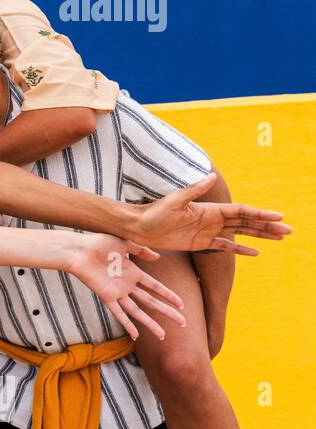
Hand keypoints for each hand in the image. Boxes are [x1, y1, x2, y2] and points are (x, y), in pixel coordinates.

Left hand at [65, 234, 185, 340]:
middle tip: (182, 322)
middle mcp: (127, 285)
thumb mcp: (124, 242)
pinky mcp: (106, 297)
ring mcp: (117, 292)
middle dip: (167, 312)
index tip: (182, 304)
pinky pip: (119, 314)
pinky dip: (127, 324)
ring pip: (138, 311)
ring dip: (151, 323)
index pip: (155, 287)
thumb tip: (158, 258)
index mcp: (132, 272)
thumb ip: (141, 250)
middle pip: (151, 302)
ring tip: (163, 335)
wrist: (79, 250)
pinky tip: (136, 336)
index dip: (168, 295)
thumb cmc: (98, 243)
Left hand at [133, 173, 291, 252]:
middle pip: (246, 222)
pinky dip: (240, 249)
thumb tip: (211, 175)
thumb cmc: (155, 213)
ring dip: (260, 236)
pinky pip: (225, 247)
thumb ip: (194, 189)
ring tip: (279, 238)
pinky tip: (256, 252)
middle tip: (288, 230)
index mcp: (209, 209)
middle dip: (267, 226)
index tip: (278, 216)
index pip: (241, 211)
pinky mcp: (200, 244)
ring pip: (240, 234)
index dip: (260, 214)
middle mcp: (212, 220)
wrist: (140, 227)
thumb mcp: (175, 200)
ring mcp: (208, 232)